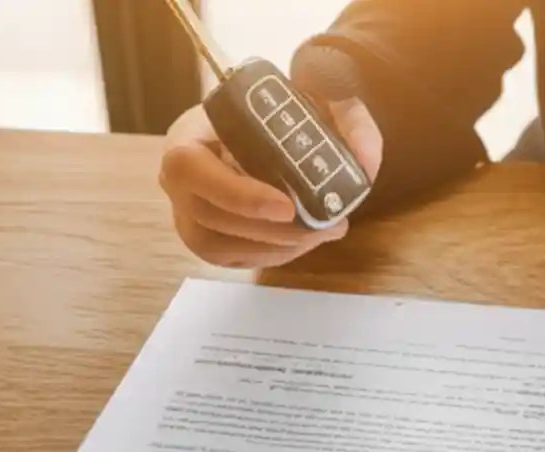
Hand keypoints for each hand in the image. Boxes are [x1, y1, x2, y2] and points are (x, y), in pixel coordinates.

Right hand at [159, 97, 382, 268]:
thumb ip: (349, 120)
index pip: (189, 170)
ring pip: (218, 247)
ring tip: (321, 234)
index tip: (285, 206)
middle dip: (270, 231)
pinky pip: (232, 259)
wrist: (267, 130)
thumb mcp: (316, 100)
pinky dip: (272, 255)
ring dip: (275, 247)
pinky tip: (303, 241)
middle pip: (208, 219)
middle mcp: (177, 180)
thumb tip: (367, 161)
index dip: (236, 194)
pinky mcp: (207, 240)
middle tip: (323, 227)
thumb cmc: (280, 114)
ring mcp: (186, 214)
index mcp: (187, 137)